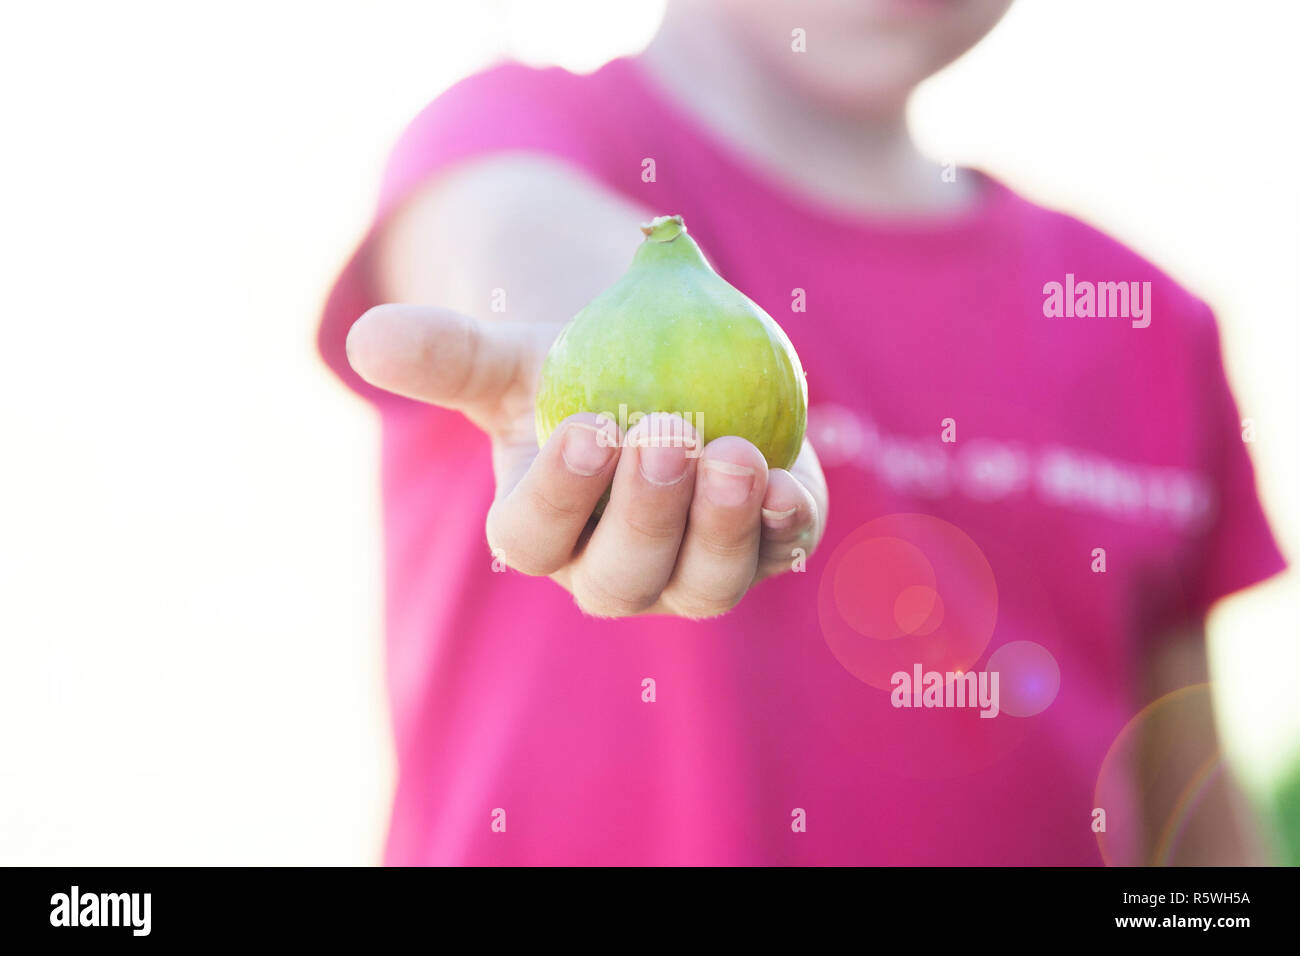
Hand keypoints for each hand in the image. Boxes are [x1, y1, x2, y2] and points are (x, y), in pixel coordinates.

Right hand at [346, 303, 826, 617]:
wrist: (658, 369)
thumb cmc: (570, 373)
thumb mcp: (509, 357)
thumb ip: (445, 354)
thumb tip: (366, 338)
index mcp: (542, 535)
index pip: (531, 539)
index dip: (558, 496)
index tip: (586, 429)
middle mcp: (614, 572)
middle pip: (621, 577)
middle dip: (644, 516)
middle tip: (666, 438)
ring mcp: (689, 572)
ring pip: (703, 586)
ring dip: (718, 530)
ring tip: (733, 457)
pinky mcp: (759, 547)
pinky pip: (774, 555)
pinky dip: (784, 528)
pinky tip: (787, 485)